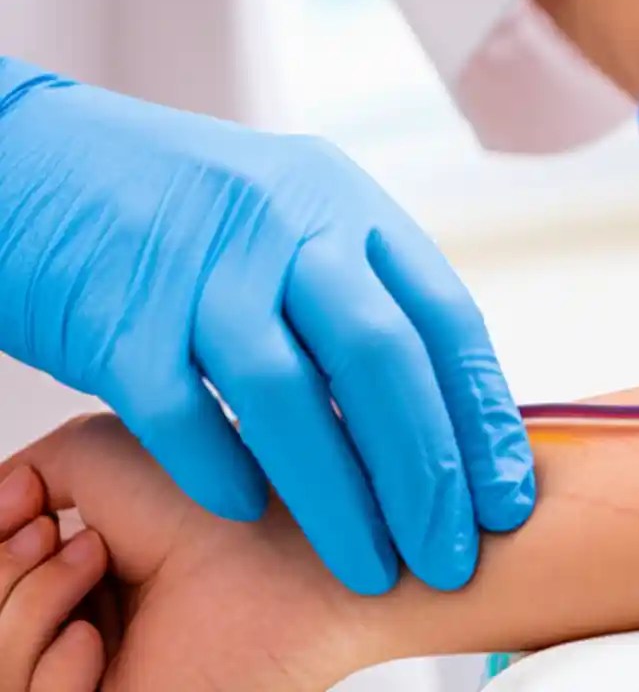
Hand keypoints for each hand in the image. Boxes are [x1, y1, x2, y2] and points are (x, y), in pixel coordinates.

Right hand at [0, 58, 534, 593]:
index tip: (505, 501)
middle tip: (449, 558)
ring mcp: (197, 264)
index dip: (483, 419)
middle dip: (426, 472)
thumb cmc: (190, 214)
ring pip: (285, 394)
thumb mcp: (299, 224)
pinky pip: (178, 408)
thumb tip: (443, 421)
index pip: (445, 320)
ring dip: (336, 497)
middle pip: (380, 359)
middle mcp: (284, 223)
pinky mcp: (114, 311)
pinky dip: (218, 469)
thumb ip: (364, 302)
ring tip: (370, 567)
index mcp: (346, 206)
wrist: (40, 158)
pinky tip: (248, 512)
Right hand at [5, 416, 385, 690]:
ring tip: (92, 564)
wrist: (294, 556)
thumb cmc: (219, 499)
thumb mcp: (94, 459)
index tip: (29, 503)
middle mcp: (84, 628)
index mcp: (79, 575)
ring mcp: (99, 681)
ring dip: (22, 605)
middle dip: (0, 571)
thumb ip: (17, 483)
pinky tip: (95, 639)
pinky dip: (46, 667)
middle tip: (60, 533)